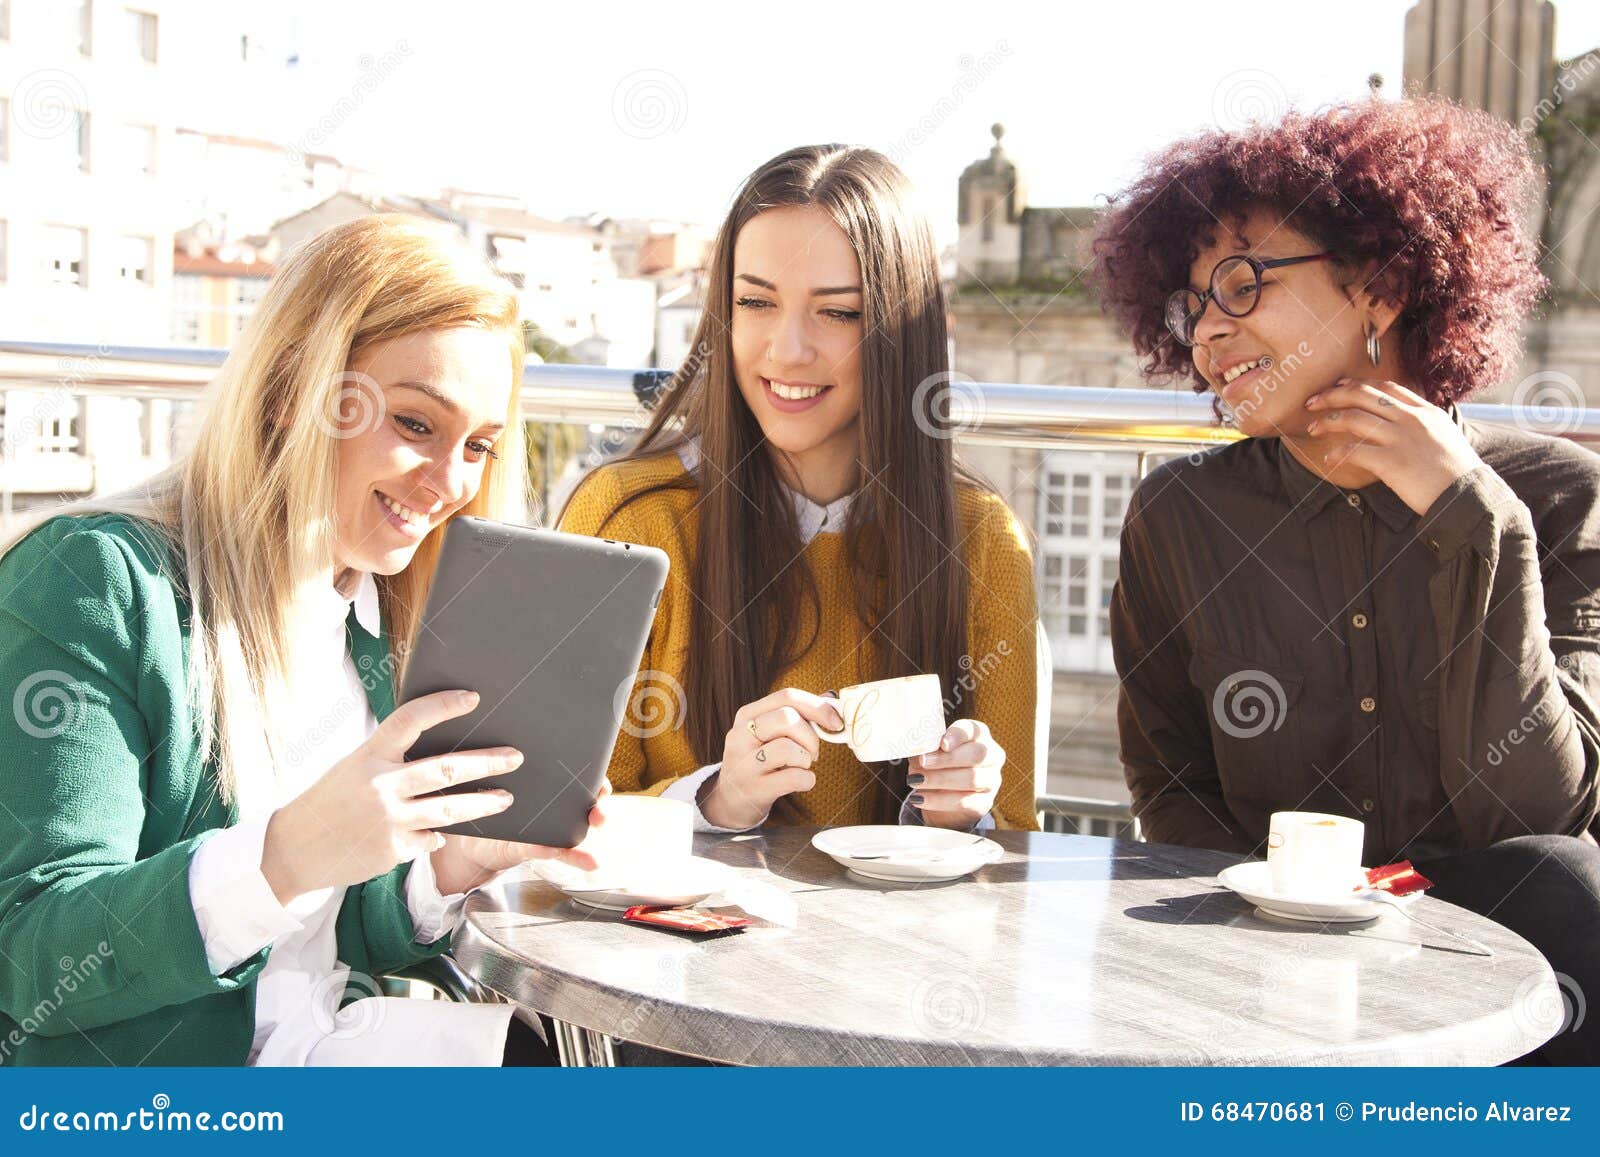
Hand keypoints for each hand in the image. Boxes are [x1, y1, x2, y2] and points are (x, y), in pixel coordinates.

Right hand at [261, 689, 580, 904]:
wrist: (291, 851)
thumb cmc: (328, 802)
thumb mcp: (351, 768)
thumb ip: (390, 760)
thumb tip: (440, 753)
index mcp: (368, 755)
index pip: (410, 720)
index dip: (443, 706)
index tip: (473, 697)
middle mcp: (380, 785)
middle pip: (445, 769)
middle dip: (487, 762)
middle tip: (516, 756)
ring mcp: (389, 820)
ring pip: (449, 810)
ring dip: (483, 803)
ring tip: (506, 797)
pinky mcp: (394, 850)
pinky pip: (432, 839)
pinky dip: (440, 834)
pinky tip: (447, 831)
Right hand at [700, 689, 843, 828]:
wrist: (731, 799)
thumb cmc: (759, 759)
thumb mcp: (769, 732)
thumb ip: (797, 713)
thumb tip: (831, 697)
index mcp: (747, 715)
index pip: (787, 697)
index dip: (818, 707)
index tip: (836, 723)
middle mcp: (740, 736)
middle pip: (787, 718)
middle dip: (811, 736)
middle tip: (813, 751)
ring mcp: (744, 764)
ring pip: (786, 748)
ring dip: (806, 758)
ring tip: (802, 765)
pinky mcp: (754, 789)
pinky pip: (792, 778)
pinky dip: (807, 779)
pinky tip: (802, 781)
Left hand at [908, 718, 1003, 829]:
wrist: (942, 797)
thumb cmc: (937, 765)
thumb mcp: (930, 752)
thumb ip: (926, 747)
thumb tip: (917, 748)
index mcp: (978, 735)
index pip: (973, 730)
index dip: (958, 735)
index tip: (942, 743)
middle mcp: (991, 756)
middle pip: (977, 754)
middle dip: (947, 759)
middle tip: (923, 762)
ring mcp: (991, 781)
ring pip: (972, 779)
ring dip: (940, 780)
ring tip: (916, 781)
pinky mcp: (984, 803)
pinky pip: (965, 802)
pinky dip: (939, 800)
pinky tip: (921, 798)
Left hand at [1302, 378, 1482, 514]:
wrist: (1468, 496)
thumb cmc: (1455, 471)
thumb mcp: (1444, 435)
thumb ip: (1421, 424)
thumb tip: (1400, 420)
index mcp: (1425, 411)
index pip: (1386, 387)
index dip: (1358, 384)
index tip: (1338, 386)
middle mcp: (1412, 420)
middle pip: (1363, 396)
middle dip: (1332, 395)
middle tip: (1311, 402)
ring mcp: (1401, 439)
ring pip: (1353, 419)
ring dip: (1327, 422)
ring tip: (1312, 429)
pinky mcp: (1392, 462)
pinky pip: (1354, 451)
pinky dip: (1336, 453)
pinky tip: (1328, 459)